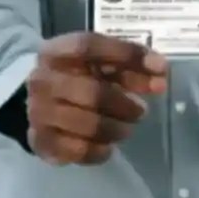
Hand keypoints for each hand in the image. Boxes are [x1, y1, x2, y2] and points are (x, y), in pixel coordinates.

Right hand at [26, 32, 168, 165]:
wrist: (41, 103)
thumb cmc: (79, 77)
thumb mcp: (101, 64)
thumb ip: (130, 64)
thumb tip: (161, 70)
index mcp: (54, 52)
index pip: (89, 46)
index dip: (127, 54)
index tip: (160, 67)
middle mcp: (41, 80)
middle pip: (91, 91)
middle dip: (123, 104)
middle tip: (141, 111)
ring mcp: (37, 112)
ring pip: (86, 124)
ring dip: (115, 129)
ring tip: (125, 129)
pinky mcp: (41, 142)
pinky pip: (78, 151)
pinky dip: (100, 151)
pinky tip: (107, 147)